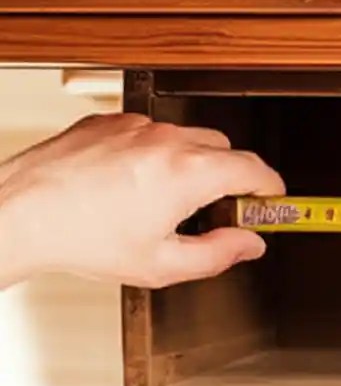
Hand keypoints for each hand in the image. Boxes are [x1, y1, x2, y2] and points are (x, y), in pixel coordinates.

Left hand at [0, 113, 283, 288]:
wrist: (19, 213)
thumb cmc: (80, 238)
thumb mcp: (160, 264)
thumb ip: (218, 255)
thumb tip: (248, 245)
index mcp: (190, 174)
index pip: (255, 169)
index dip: (271, 187)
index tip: (271, 200)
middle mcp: (169, 141)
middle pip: (225, 149)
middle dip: (227, 177)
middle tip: (213, 209)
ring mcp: (138, 126)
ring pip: (186, 138)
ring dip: (188, 163)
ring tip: (159, 199)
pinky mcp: (110, 120)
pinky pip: (149, 132)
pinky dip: (151, 153)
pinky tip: (128, 183)